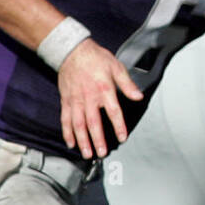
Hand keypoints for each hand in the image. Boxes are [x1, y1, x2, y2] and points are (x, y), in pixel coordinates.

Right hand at [58, 40, 142, 158]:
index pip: (113, 112)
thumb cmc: (96, 58)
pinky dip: (67, 132)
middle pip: (93, 123)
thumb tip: (138, 97)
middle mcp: (89, 97)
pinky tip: (71, 143)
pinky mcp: (66, 101)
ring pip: (78, 124)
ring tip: (87, 153)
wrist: (72, 51)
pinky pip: (65, 119)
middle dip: (97, 140)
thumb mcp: (116, 67)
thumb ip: (127, 84)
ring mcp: (76, 100)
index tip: (122, 138)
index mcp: (104, 89)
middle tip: (102, 153)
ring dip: (82, 141)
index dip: (118, 126)